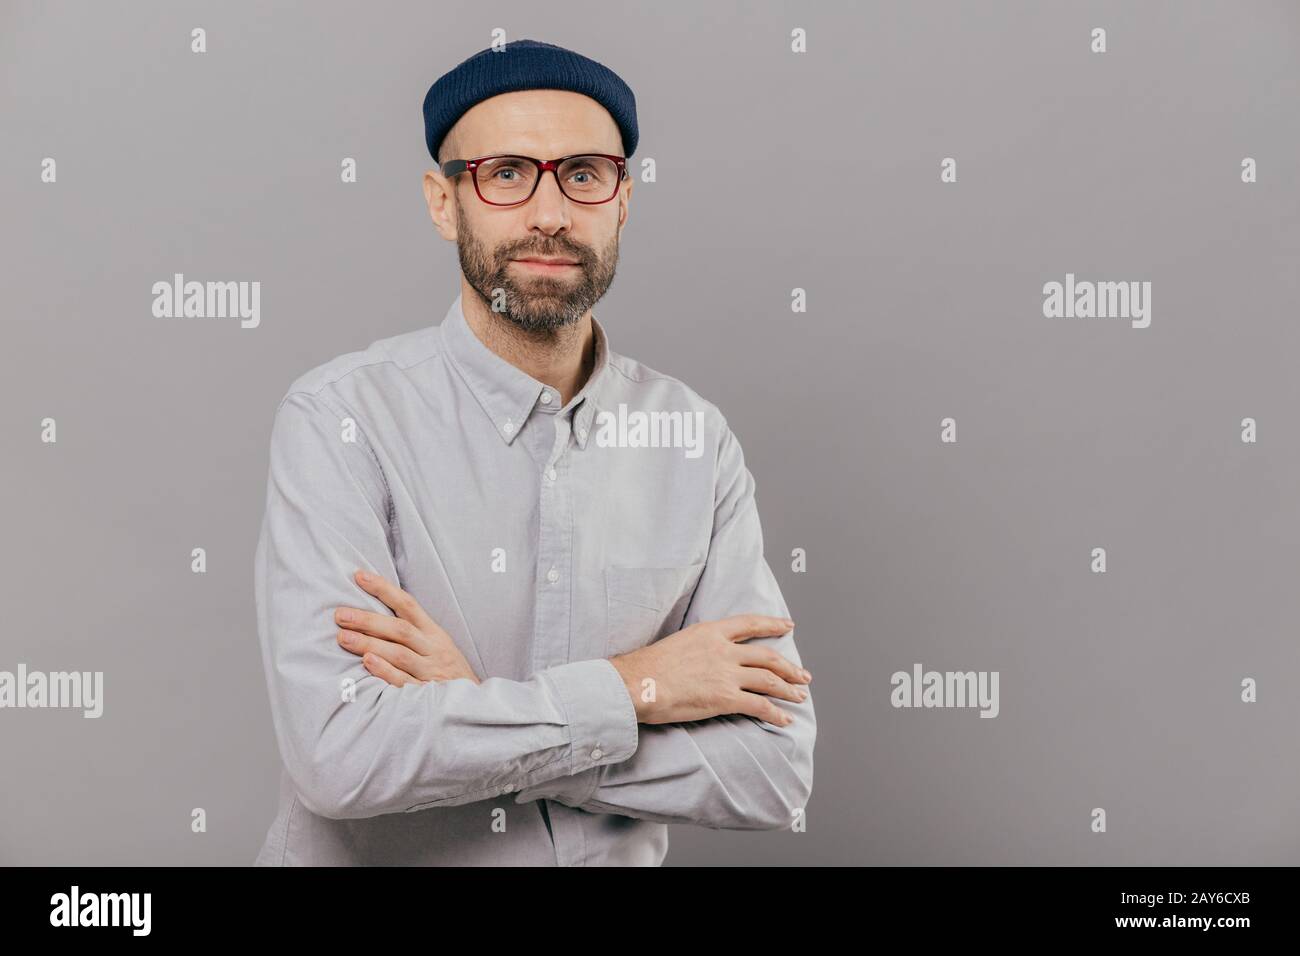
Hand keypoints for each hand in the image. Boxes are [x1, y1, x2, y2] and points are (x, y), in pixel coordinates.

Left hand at [334, 569, 479, 686]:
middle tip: (341, 615)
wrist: (472, 703)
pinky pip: (404, 681)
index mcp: (434, 633)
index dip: (384, 589)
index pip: (408, 605)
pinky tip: (367, 662)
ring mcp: (430, 671)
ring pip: (399, 654)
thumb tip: (374, 614)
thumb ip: (413, 630)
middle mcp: (433, 649)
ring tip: (343, 637)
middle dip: (368, 620)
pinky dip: (386, 671)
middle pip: (400, 629)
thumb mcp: (438, 645)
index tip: (359, 576)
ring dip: (370, 644)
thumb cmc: (448, 671)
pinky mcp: (426, 694)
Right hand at [608, 615, 810, 725]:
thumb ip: (698, 646)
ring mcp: (726, 674)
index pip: (750, 624)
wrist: (637, 683)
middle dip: (789, 667)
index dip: (772, 624)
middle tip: (802, 675)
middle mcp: (723, 650)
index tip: (788, 626)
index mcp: (710, 632)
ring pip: (769, 680)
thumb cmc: (647, 666)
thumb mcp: (678, 642)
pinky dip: (776, 713)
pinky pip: (759, 705)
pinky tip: (784, 719)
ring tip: (799, 696)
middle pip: (767, 656)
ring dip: (788, 689)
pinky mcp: (725, 698)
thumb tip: (705, 654)